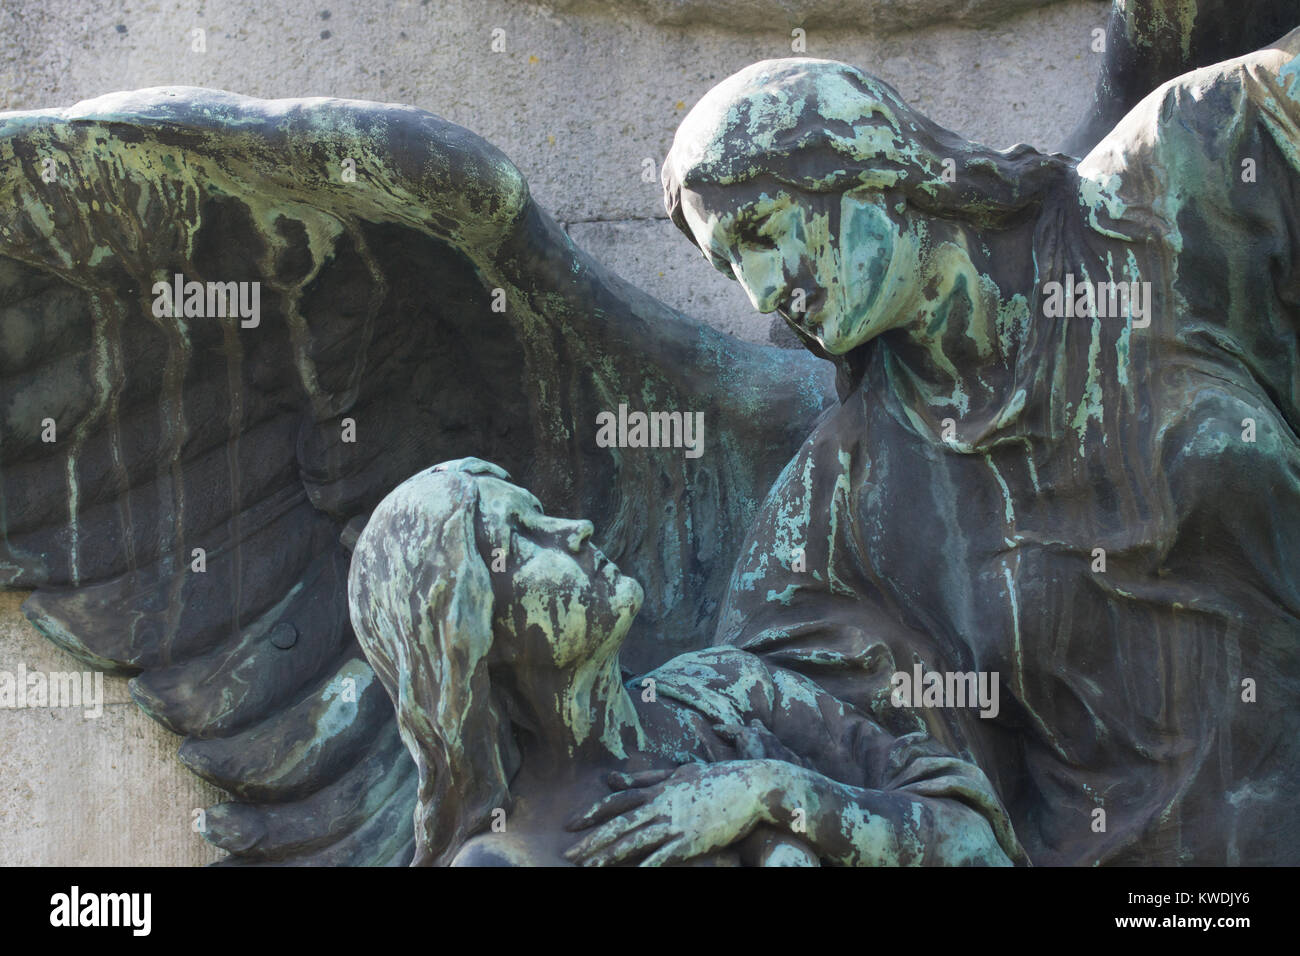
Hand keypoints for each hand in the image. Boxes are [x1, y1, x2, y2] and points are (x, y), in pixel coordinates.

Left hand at [563, 761, 783, 865]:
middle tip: (568, 854)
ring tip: (587, 867)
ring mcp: (676, 823)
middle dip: (592, 841)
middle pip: (619, 824)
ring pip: (634, 841)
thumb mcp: (680, 772)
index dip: (592, 813)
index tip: (570, 824)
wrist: (754, 786)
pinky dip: (645, 867)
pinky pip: (662, 858)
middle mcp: (662, 805)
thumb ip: (648, 779)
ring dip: (608, 856)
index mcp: (659, 789)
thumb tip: (615, 777)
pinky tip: (630, 876)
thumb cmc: (719, 778)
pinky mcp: (692, 840)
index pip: (617, 801)